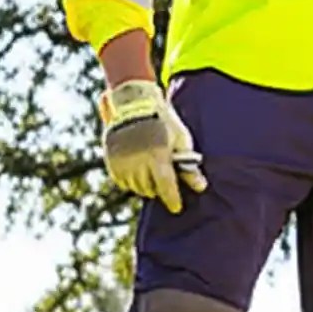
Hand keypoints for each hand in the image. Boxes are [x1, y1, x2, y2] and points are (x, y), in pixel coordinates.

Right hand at [98, 79, 207, 213]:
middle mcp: (138, 162)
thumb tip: (201, 187)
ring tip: (151, 172)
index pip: (166, 188)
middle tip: (164, 178)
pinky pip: (123, 182)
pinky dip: (132, 180)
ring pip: (136, 187)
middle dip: (159, 187)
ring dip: (146, 184)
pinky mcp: (111, 162)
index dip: (172, 200)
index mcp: (157, 156)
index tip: (176, 207)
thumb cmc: (163, 121)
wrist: (134, 104)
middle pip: (151, 189)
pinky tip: (138, 169)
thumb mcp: (181, 140)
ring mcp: (122, 162)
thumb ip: (189, 166)